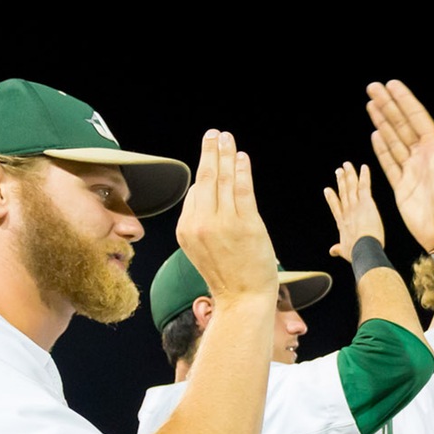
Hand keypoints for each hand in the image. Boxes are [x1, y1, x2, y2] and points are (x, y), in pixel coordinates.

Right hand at [177, 130, 276, 303]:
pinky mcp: (246, 224)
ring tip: (227, 139)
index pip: (196, 193)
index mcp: (186, 230)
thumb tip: (203, 190)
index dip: (205, 173)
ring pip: (224, 180)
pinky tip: (242, 158)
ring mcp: (224, 223)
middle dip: (210, 152)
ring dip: (226, 155)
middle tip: (214, 134)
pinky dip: (242, 170)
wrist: (242, 299)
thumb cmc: (227, 276)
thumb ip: (201, 221)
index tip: (211, 154)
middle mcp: (201, 224)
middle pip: (206, 179)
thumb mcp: (201, 249)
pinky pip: (243, 189)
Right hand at [323, 162, 384, 259]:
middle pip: (343, 192)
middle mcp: (347, 211)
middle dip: (340, 181)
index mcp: (342, 223)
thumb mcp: (345, 251)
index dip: (332, 198)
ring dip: (349, 174)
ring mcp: (355, 205)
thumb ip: (338, 249)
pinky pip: (365, 186)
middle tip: (338, 171)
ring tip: (346, 165)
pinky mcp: (366, 202)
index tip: (327, 189)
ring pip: (351, 186)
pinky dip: (364, 176)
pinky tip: (364, 167)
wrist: (363, 249)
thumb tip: (332, 251)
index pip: (335, 207)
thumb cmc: (356, 253)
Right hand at [366, 80, 433, 253]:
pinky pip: (389, 163)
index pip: (417, 118)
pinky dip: (382, 148)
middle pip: (401, 124)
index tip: (391, 84)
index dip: (404, 100)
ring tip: (371, 104)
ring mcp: (412, 170)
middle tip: (373, 87)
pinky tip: (376, 134)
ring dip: (382, 122)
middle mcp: (424, 156)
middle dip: (388, 105)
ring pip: (393, 140)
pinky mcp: (402, 187)